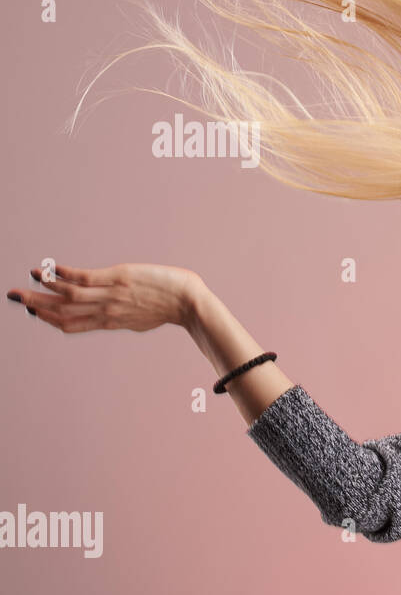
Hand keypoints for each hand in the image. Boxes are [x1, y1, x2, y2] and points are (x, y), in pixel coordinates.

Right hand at [6, 263, 202, 332]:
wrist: (189, 303)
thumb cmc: (172, 307)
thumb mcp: (142, 319)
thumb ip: (123, 317)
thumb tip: (116, 316)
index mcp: (110, 322)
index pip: (71, 324)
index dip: (49, 318)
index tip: (33, 312)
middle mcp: (105, 311)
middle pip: (62, 312)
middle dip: (36, 305)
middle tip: (14, 297)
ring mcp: (110, 295)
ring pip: (68, 296)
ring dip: (43, 288)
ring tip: (27, 281)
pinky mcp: (117, 279)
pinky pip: (83, 278)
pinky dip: (62, 275)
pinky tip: (48, 269)